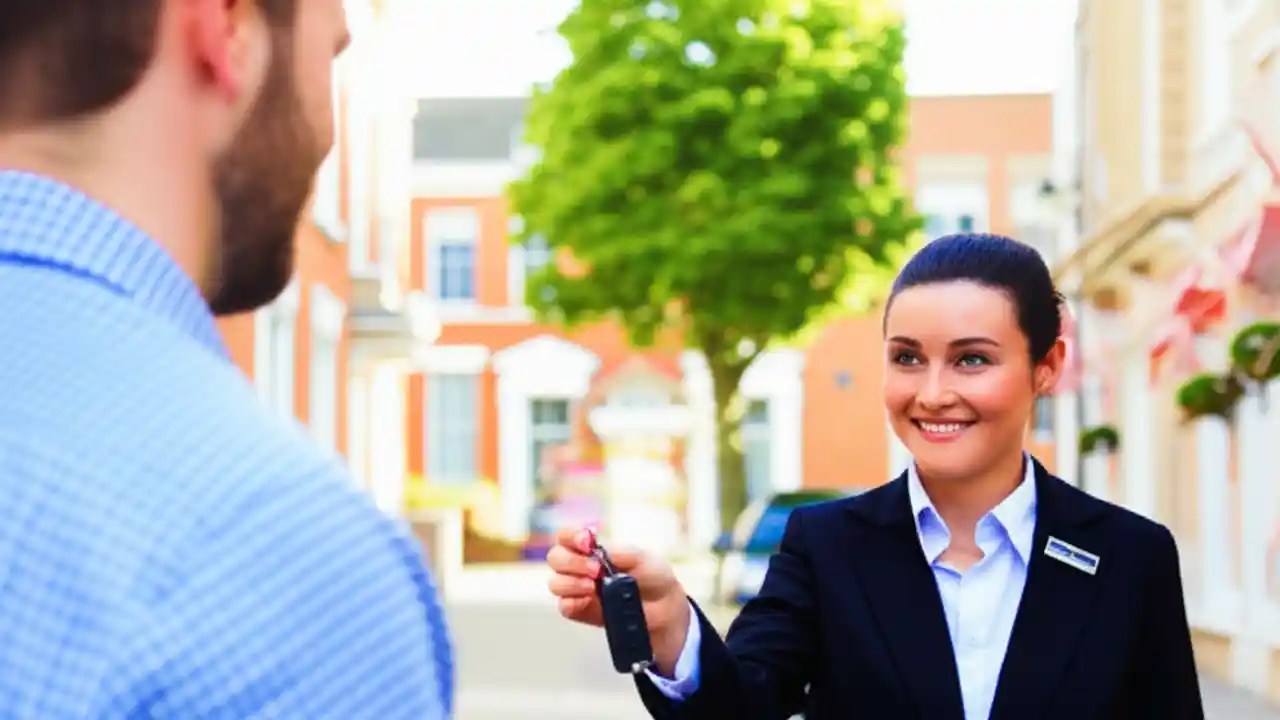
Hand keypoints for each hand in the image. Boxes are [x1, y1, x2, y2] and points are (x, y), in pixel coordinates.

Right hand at [546, 526, 692, 675]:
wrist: (664, 606)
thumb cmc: (652, 575)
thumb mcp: (641, 556)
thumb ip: (617, 551)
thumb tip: (596, 553)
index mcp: (590, 547)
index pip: (566, 536)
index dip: (571, 536)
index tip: (588, 543)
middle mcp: (579, 566)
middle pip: (555, 558)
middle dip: (573, 562)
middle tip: (596, 570)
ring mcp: (578, 589)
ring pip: (555, 583)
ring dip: (571, 583)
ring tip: (593, 587)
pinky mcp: (580, 611)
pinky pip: (564, 607)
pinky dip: (573, 602)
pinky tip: (589, 600)